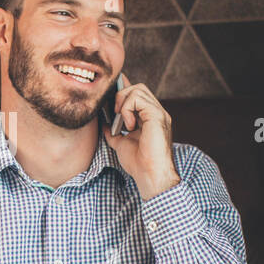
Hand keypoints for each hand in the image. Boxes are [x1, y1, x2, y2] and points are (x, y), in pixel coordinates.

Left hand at [105, 80, 179, 200]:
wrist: (149, 175)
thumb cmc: (139, 163)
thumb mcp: (121, 143)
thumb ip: (114, 132)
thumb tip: (104, 124)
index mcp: (150, 118)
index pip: (137, 94)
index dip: (122, 93)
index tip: (110, 101)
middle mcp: (156, 113)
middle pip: (138, 87)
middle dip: (121, 96)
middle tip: (116, 114)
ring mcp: (158, 113)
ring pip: (138, 89)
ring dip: (124, 103)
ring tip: (122, 122)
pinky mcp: (157, 116)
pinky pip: (138, 99)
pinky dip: (128, 109)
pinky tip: (128, 125)